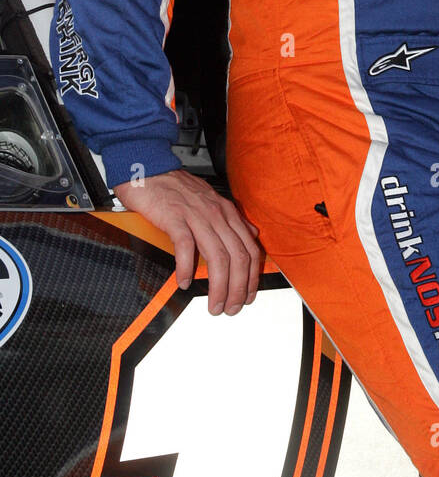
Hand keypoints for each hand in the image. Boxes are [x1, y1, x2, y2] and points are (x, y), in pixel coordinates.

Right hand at [114, 169, 261, 315]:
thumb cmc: (177, 188)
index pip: (249, 249)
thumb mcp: (212, 200)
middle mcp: (217, 214)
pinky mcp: (175, 217)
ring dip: (218, 286)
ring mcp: (197, 215)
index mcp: (227, 213)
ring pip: (217, 256)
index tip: (247, 296)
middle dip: (238, 288)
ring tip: (214, 304)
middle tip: (231, 308)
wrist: (149, 169)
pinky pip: (186, 246)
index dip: (251, 277)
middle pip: (237, 257)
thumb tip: (250, 235)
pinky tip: (184, 282)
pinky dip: (186, 268)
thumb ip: (232, 219)